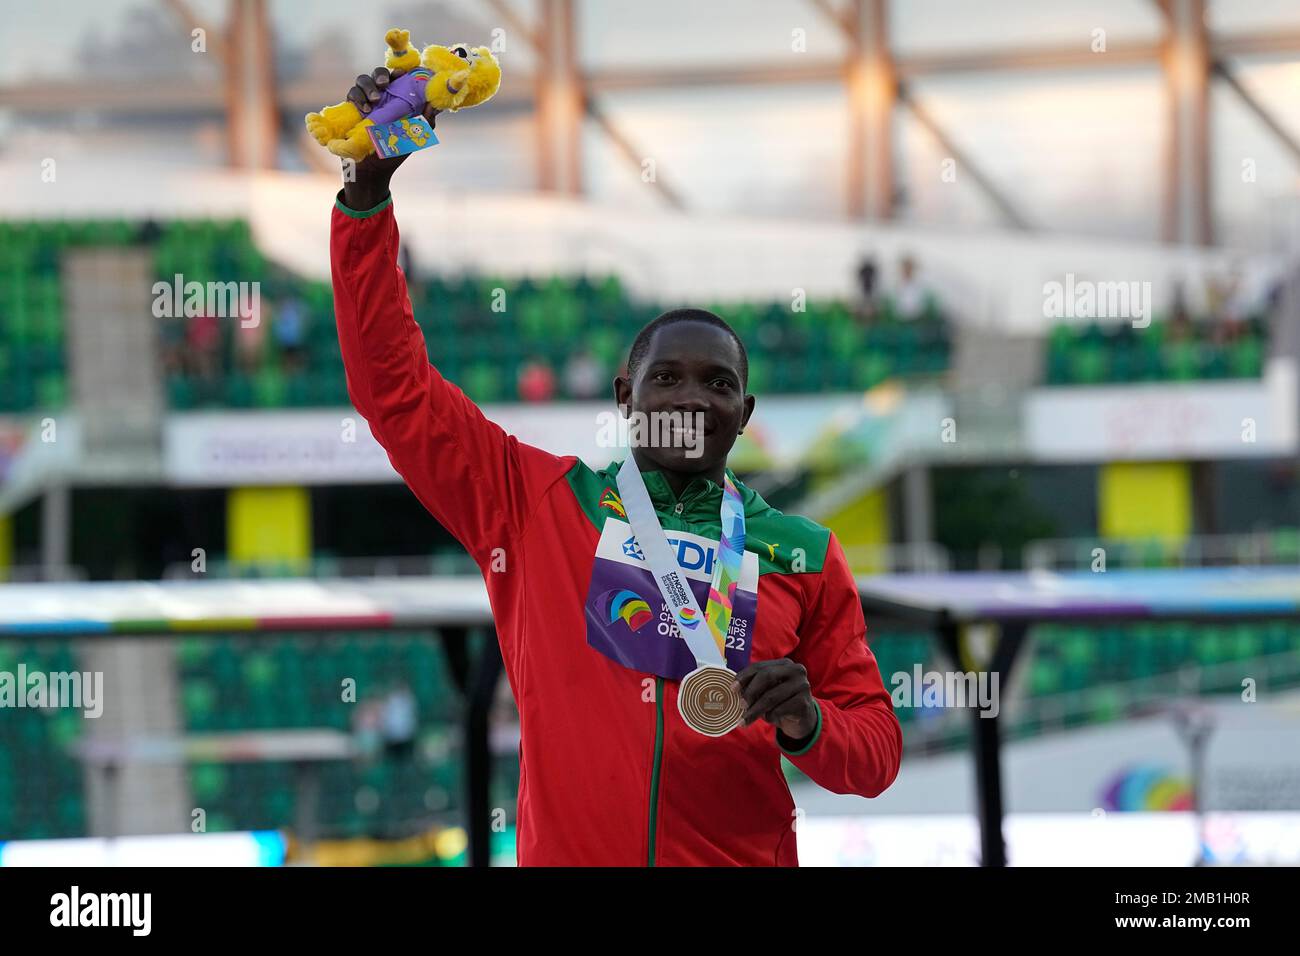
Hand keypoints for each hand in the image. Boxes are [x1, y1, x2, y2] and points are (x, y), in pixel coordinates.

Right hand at [340, 66, 439, 207]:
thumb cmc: (395, 151)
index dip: (399, 70)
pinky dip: (357, 97)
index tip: (402, 73)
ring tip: (374, 100)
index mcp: (397, 99)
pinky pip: (351, 94)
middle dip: (380, 74)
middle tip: (385, 83)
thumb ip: (425, 121)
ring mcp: (365, 101)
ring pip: (362, 80)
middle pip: (378, 74)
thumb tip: (434, 104)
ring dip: (368, 86)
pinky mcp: (351, 109)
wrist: (373, 169)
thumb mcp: (414, 137)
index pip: (398, 77)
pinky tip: (364, 108)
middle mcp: (381, 97)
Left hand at [735, 659, 817, 740]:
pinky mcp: (804, 702)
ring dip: (756, 710)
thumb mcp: (766, 692)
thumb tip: (734, 689)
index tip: (732, 688)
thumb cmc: (779, 703)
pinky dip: (770, 716)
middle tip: (741, 705)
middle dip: (750, 692)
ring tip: (746, 720)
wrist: (802, 720)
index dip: (744, 676)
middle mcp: (796, 670)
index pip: (760, 666)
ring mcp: (802, 685)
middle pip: (766, 677)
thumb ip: (754, 687)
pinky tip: (771, 719)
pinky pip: (780, 710)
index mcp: (784, 664)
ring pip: (771, 696)